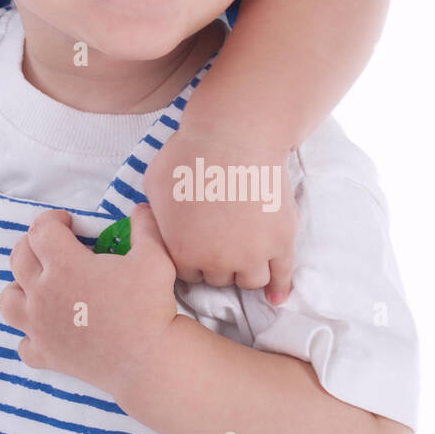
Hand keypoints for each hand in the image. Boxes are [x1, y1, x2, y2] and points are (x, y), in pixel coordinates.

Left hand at [0, 205, 177, 396]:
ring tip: (41, 287)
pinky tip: (48, 331)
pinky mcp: (46, 355)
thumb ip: (144, 227)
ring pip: (9, 300)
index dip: (52, 220)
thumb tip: (140, 208)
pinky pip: (23, 345)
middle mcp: (43, 293)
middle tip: (54, 247)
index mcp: (64, 265)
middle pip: (19, 258)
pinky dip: (30, 336)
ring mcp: (40, 327)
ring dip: (20, 288)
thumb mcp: (154, 257)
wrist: (149, 360)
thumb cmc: (149, 306)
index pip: (40, 230)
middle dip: (33, 245)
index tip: (68, 223)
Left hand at [143, 128, 297, 303]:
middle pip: (218, 278)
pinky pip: (283, 276)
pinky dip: (279, 288)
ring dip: (245, 271)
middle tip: (221, 241)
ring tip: (245, 258)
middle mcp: (218, 261)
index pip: (187, 274)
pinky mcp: (281, 241)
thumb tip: (151, 219)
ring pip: (250, 280)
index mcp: (183, 251)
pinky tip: (276, 297)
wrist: (232, 136)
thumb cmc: (187, 154)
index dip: (192, 259)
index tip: (198, 246)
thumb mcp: (154, 185)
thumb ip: (154, 213)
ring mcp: (253, 253)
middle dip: (217, 263)